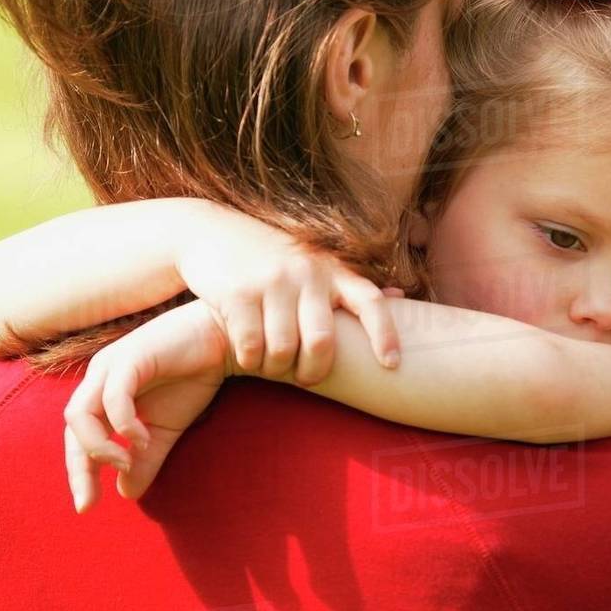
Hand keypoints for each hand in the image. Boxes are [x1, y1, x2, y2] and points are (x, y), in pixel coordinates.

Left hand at [62, 299, 231, 512]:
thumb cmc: (192, 379)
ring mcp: (112, 365)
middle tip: (91, 501)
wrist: (223, 342)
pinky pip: (114, 395)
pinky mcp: (132, 356)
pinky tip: (142, 439)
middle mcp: (99, 377)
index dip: (79, 472)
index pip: (78, 437)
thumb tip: (126, 493)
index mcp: (103, 393)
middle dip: (78, 467)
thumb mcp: (165, 430)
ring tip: (126, 462)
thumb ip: (145, 459)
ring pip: (80, 412)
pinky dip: (123, 423)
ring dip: (98, 446)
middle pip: (72, 426)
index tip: (88, 506)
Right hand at [176, 200, 398, 385]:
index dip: (385, 335)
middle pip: (322, 342)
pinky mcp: (239, 292)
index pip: (370, 301)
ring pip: (284, 350)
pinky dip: (250, 360)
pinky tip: (247, 355)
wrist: (211, 231)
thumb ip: (348, 283)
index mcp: (332, 269)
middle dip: (313, 372)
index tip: (391, 365)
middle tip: (304, 379)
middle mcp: (307, 272)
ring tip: (271, 365)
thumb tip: (400, 294)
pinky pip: (251, 347)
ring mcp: (272, 281)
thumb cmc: (272, 259)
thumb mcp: (314, 263)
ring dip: (276, 368)